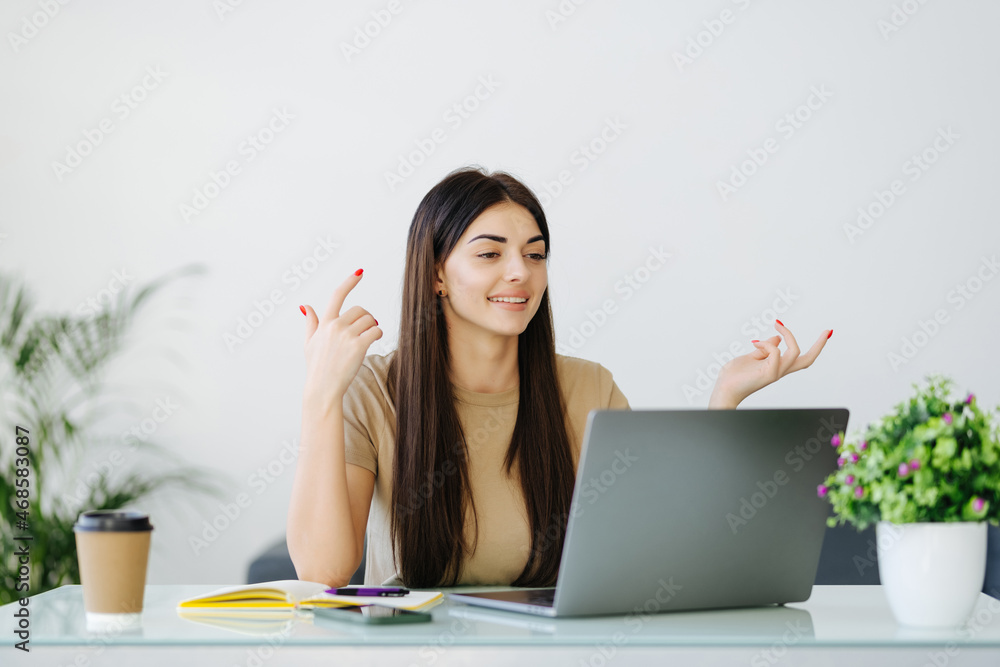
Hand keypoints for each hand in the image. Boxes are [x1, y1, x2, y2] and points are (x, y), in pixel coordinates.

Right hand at [301, 270, 381, 409]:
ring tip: (368, 338)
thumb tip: (305, 306)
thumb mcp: (309, 343)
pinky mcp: (358, 346)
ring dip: (373, 328)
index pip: (337, 295)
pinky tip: (374, 341)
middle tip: (366, 330)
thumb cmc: (317, 368)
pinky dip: (378, 335)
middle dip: (366, 319)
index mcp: (325, 323)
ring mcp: (346, 336)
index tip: (359, 272)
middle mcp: (335, 326)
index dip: (349, 282)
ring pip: (370, 320)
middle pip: (360, 310)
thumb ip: (310, 323)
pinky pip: (376, 332)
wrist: (322, 389)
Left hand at [708, 321, 831, 408]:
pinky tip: (756, 343)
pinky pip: (776, 353)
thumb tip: (777, 339)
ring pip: (795, 353)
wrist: (724, 389)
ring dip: (788, 334)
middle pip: (808, 359)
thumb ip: (764, 349)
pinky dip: (768, 344)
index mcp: (777, 366)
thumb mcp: (751, 357)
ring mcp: (775, 372)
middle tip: (827, 331)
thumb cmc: (734, 376)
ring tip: (777, 326)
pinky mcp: (768, 374)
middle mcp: (779, 370)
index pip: (801, 357)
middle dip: (820, 345)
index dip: (815, 346)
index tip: (825, 333)